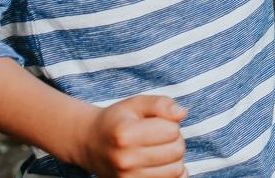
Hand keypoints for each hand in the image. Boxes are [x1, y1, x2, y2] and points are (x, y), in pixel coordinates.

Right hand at [74, 95, 188, 177]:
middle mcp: (125, 159)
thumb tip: (182, 113)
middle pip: (176, 150)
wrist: (91, 144)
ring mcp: (128, 177)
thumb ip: (160, 104)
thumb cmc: (118, 121)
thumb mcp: (136, 104)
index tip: (158, 122)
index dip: (171, 123)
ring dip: (175, 158)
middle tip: (161, 136)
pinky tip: (161, 163)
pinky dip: (171, 173)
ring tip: (160, 149)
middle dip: (176, 140)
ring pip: (176, 170)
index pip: (172, 130)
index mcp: (125, 134)